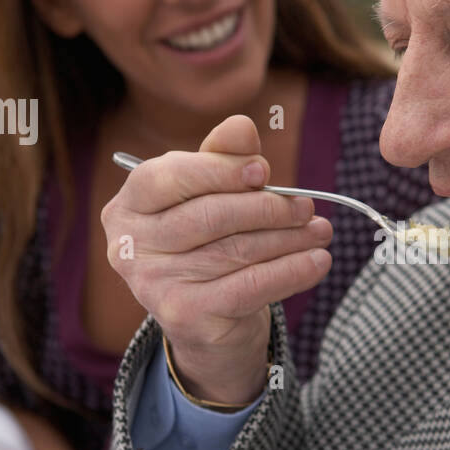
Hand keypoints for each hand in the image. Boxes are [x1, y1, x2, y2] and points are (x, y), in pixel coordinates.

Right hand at [100, 114, 332, 403]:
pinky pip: (250, 285)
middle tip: (306, 207)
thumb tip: (242, 126)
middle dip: (266, 208)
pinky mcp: (183, 315)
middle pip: (208, 215)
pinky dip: (291, 271)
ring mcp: (152, 283)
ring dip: (288, 239)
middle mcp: (129, 245)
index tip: (263, 170)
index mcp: (129, 205)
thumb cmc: (209, 245)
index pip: (169, 176)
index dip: (219, 169)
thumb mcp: (211, 196)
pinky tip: (318, 261)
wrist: (207, 323)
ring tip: (321, 231)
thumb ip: (222, 158)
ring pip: (235, 251)